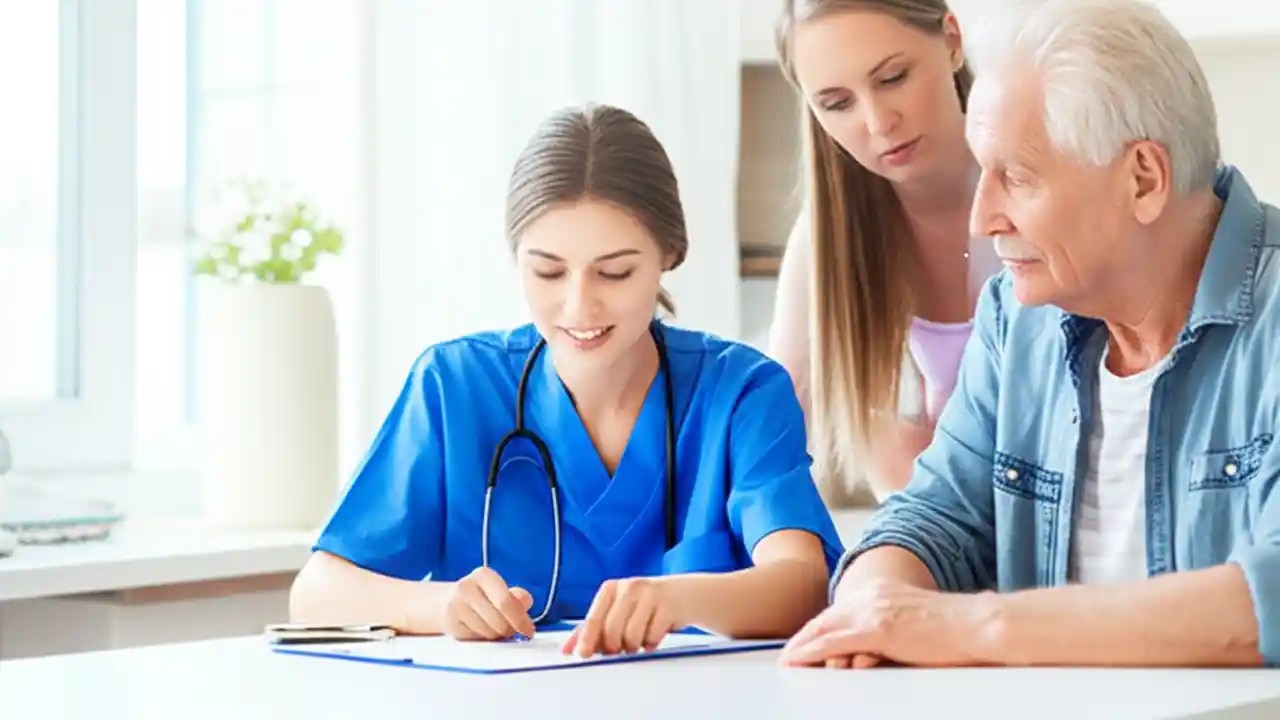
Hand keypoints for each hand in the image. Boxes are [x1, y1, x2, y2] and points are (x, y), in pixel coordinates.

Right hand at [441, 567, 535, 640]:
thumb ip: (517, 596)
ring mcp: (455, 607)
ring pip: (489, 633)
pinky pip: (477, 640)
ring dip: (498, 636)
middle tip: (513, 631)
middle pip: (499, 621)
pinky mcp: (451, 625)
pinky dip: (485, 639)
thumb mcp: (500, 589)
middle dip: (510, 630)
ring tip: (495, 627)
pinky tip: (482, 629)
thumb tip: (525, 603)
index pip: (506, 602)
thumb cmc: (481, 595)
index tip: (529, 630)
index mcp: (483, 575)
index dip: (520, 620)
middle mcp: (466, 588)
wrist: (447, 601)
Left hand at [562, 577, 680, 656]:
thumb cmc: (646, 605)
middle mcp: (629, 587)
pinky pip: (652, 637)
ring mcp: (651, 595)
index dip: (587, 639)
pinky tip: (655, 633)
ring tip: (641, 637)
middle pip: (611, 631)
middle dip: (615, 646)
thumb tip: (568, 648)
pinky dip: (652, 642)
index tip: (582, 654)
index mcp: (611, 588)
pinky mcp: (669, 606)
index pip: (594, 618)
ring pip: (632, 637)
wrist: (686, 594)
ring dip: (635, 645)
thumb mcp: (619, 611)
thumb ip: (592, 629)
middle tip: (622, 647)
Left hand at [779, 580, 997, 667]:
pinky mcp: (879, 629)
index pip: (840, 611)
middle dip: (803, 637)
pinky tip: (799, 662)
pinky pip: (835, 642)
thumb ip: (892, 630)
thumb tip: (876, 649)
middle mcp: (873, 595)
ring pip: (825, 629)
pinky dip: (812, 652)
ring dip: (802, 646)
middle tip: (787, 655)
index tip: (804, 641)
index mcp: (882, 591)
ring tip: (787, 662)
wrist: (977, 624)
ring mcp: (874, 611)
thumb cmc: (955, 629)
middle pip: (826, 618)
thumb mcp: (915, 623)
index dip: (819, 627)